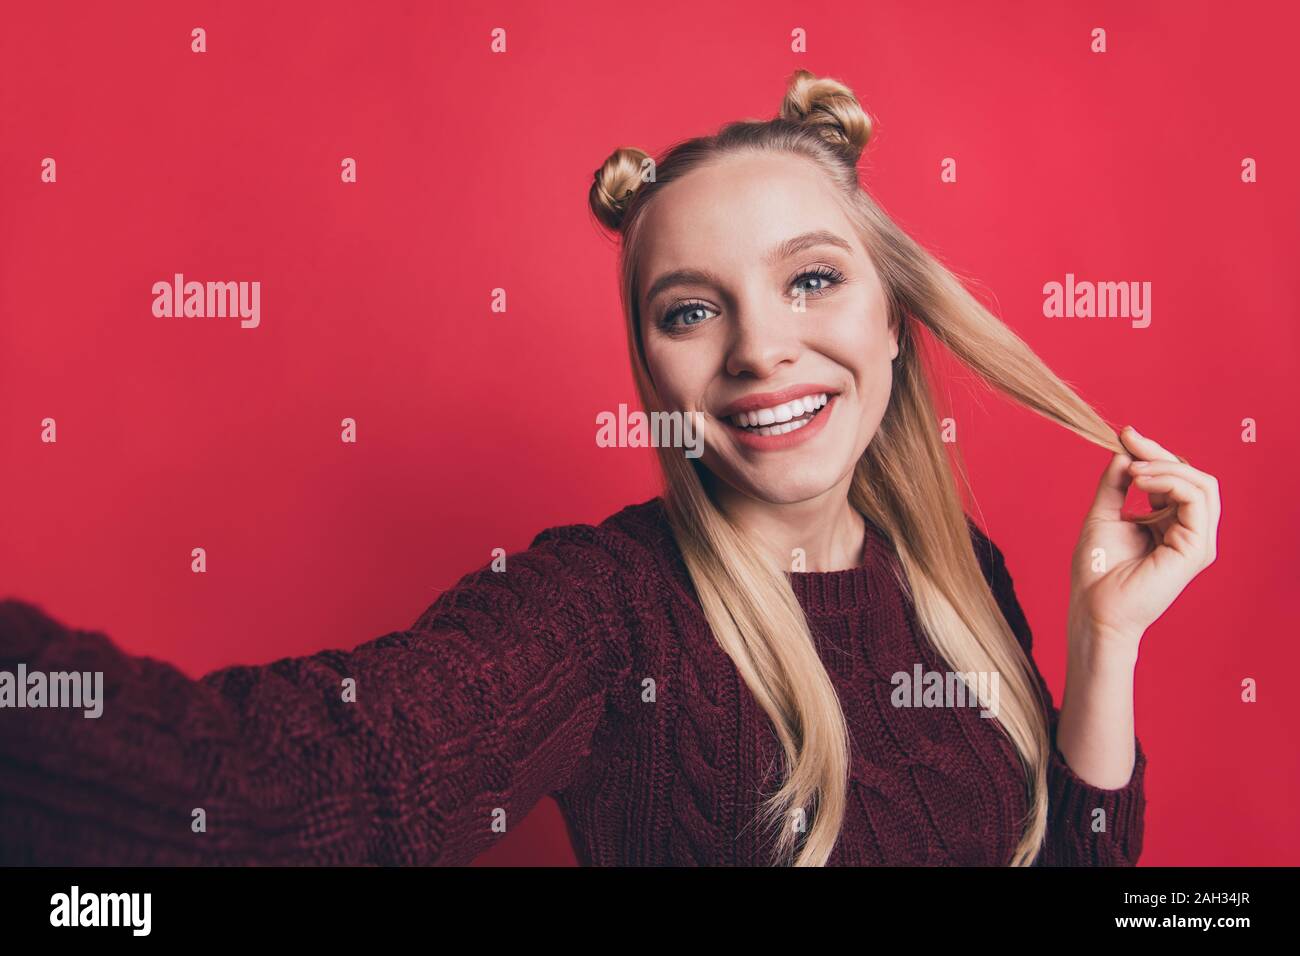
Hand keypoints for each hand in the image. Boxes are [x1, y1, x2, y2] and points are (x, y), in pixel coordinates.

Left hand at [1068, 426, 1220, 652]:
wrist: (1094, 608)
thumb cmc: (1096, 570)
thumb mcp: (1104, 514)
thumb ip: (1117, 484)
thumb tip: (1125, 452)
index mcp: (1168, 522)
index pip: (1174, 477)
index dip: (1152, 453)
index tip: (1125, 434)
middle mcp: (1188, 530)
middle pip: (1191, 475)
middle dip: (1159, 453)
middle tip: (1129, 441)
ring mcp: (1196, 541)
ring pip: (1201, 483)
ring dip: (1165, 466)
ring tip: (1132, 470)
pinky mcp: (1197, 549)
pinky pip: (1197, 500)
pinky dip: (1170, 481)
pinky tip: (1140, 482)